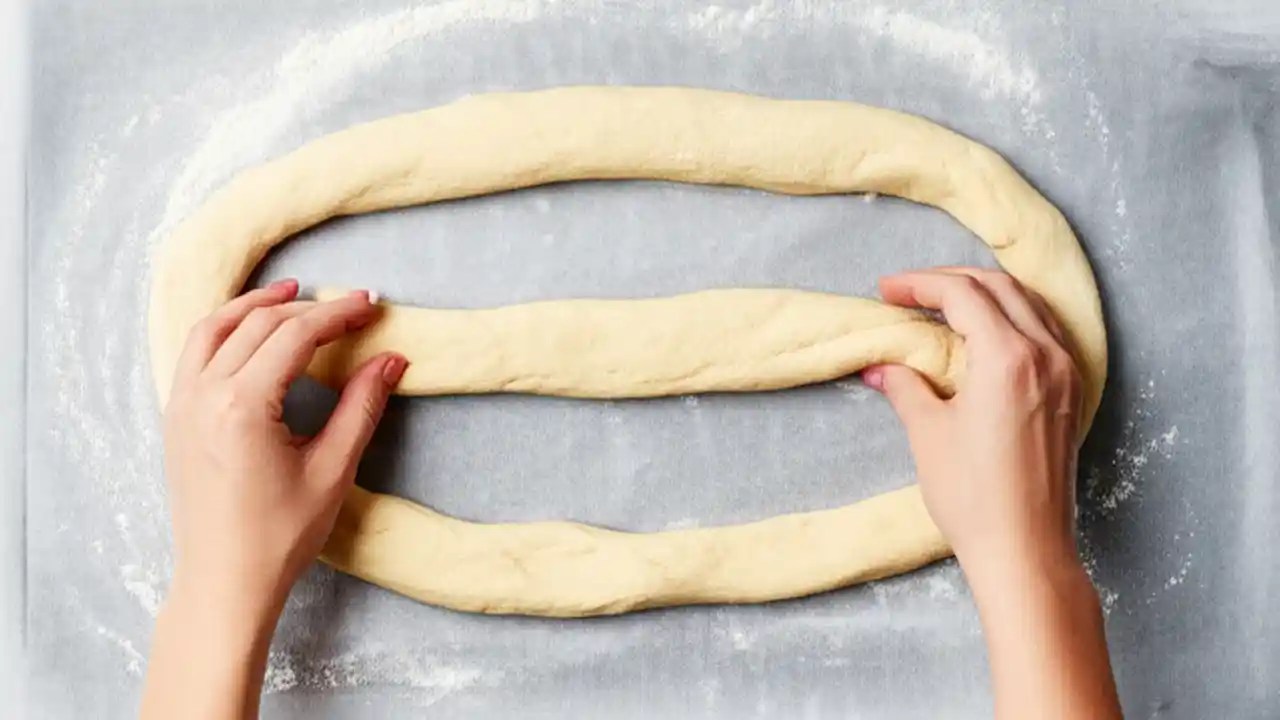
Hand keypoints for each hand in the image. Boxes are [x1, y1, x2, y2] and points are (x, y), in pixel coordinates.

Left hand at [161, 279, 406, 614]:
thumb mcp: (332, 471)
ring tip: (292, 294)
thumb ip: (361, 407)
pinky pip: (194, 352)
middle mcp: (203, 396)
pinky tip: (250, 330)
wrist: (224, 581)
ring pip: (214, 328)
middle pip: (258, 324)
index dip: (337, 315)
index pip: (294, 336)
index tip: (369, 306)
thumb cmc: (280, 536)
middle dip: (307, 308)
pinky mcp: (175, 418)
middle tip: (348, 306)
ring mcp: (181, 405)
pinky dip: (224, 328)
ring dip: (255, 306)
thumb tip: (390, 360)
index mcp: (242, 407)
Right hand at [861, 268, 1081, 578]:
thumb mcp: (928, 434)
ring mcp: (1066, 372)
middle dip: (949, 281)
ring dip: (984, 292)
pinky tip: (987, 331)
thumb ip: (906, 387)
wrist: (1025, 550)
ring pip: (1028, 303)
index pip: (963, 295)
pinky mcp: (1072, 393)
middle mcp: (1045, 355)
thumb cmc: (973, 497)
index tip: (887, 291)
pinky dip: (1012, 316)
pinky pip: (1046, 330)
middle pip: (998, 287)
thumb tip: (880, 367)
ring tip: (944, 304)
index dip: (920, 285)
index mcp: (1008, 358)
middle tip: (908, 292)